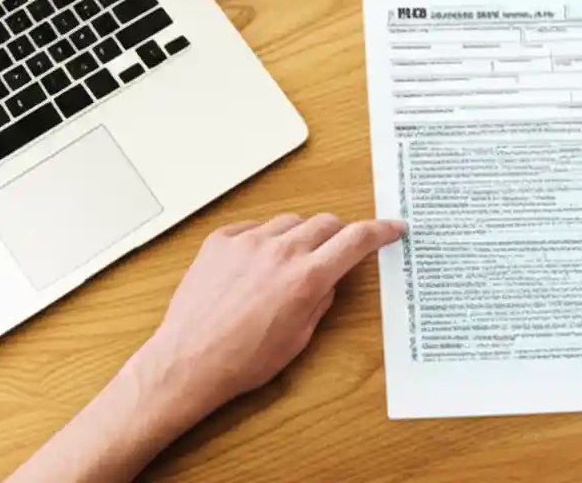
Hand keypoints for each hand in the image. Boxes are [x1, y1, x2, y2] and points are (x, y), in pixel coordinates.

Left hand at [9, 214, 405, 482]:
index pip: (356, 240)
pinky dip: (263, 241)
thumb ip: (320, 301)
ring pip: (290, 222)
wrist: (189, 360)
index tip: (392, 227)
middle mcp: (280, 252)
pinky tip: (256, 266)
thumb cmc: (243, 359)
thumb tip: (330, 279)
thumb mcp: (298, 338)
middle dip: (338, 235)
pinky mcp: (220, 241)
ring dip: (299, 236)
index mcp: (307, 278)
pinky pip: (253, 228)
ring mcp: (247, 242)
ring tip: (289, 264)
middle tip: (335, 252)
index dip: (380, 231)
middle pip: (326, 223)